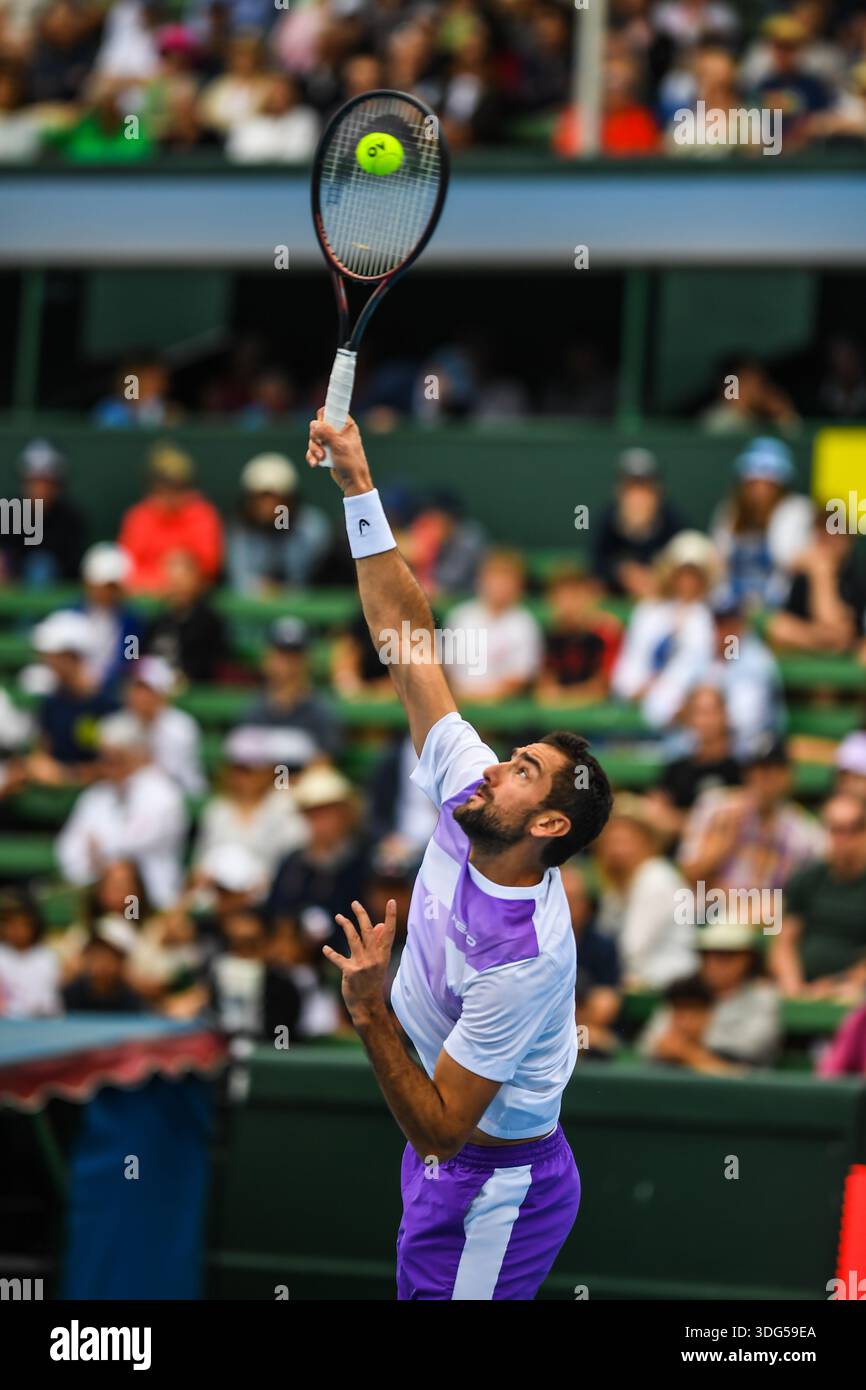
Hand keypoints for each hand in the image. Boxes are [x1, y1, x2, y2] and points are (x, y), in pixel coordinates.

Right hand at [306, 409, 373, 496]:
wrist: (352, 482)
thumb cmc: (351, 462)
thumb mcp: (339, 445)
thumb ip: (326, 432)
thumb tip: (313, 424)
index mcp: (345, 425)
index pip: (330, 411)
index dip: (322, 418)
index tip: (320, 427)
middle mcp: (338, 431)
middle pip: (317, 426)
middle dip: (315, 438)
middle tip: (320, 446)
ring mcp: (331, 442)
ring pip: (314, 439)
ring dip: (314, 449)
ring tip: (320, 459)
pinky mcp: (326, 452)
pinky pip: (313, 450)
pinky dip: (312, 456)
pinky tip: (315, 464)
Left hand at [323, 897, 396, 1025]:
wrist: (367, 1005)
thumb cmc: (372, 981)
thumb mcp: (378, 963)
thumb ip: (377, 944)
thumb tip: (378, 925)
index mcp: (383, 955)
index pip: (389, 932)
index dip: (390, 916)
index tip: (391, 901)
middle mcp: (374, 958)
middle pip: (368, 930)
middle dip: (361, 915)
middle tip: (354, 903)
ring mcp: (362, 965)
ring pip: (353, 939)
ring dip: (345, 925)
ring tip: (338, 916)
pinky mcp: (350, 972)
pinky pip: (338, 959)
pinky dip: (331, 953)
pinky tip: (325, 948)